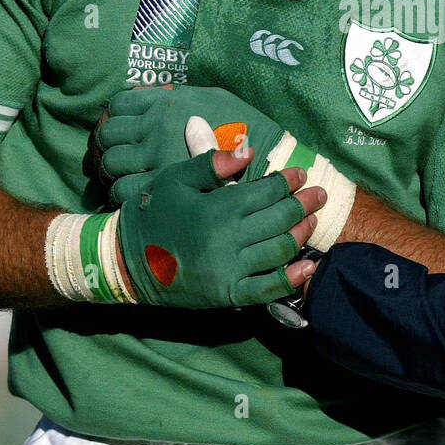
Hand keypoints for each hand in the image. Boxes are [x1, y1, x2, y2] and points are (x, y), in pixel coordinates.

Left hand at [95, 85, 284, 205]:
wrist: (267, 158)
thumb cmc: (243, 126)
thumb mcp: (211, 97)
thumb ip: (178, 96)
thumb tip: (156, 95)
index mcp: (166, 102)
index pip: (118, 106)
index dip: (112, 119)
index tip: (119, 131)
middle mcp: (155, 126)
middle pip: (108, 135)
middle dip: (106, 147)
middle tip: (116, 157)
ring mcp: (155, 156)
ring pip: (111, 164)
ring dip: (111, 171)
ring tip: (122, 177)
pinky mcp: (162, 186)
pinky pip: (123, 190)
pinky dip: (121, 193)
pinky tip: (134, 193)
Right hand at [116, 148, 325, 307]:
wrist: (125, 261)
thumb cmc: (151, 213)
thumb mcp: (176, 179)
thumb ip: (212, 162)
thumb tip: (249, 150)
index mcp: (219, 207)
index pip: (268, 191)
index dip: (288, 181)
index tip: (300, 174)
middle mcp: (230, 239)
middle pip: (280, 219)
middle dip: (304, 204)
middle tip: (319, 194)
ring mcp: (231, 269)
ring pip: (280, 250)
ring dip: (302, 234)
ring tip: (312, 221)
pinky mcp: (228, 294)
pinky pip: (268, 289)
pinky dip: (292, 278)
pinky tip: (309, 266)